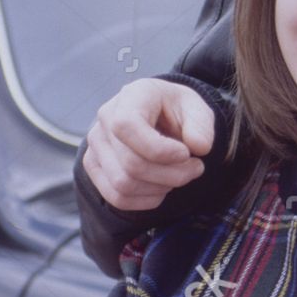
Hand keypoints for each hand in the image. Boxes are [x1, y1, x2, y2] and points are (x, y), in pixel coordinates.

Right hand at [82, 79, 214, 210]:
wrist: (161, 115)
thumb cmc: (178, 111)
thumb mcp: (197, 109)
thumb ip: (202, 126)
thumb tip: (199, 147)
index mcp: (131, 96)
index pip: (126, 126)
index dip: (158, 149)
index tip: (186, 154)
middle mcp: (105, 119)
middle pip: (131, 164)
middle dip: (171, 174)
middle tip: (196, 168)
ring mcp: (95, 145)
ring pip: (123, 185)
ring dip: (161, 188)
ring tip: (180, 175)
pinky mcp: (94, 167)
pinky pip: (117, 198)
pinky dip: (146, 200)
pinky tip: (163, 186)